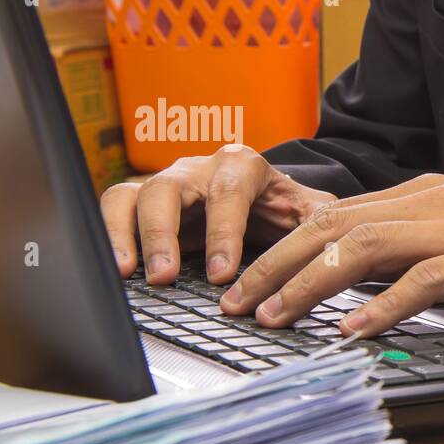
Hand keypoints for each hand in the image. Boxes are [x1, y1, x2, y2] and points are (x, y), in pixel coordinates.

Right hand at [99, 145, 335, 284]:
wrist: (269, 200)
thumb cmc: (287, 209)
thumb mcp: (313, 215)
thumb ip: (321, 227)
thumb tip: (333, 251)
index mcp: (244, 167)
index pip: (229, 191)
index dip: (223, 231)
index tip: (222, 274)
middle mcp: (199, 169)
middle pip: (169, 186)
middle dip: (163, 233)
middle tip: (166, 276)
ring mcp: (169, 184)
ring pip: (134, 194)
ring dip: (128, 234)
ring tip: (128, 273)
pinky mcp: (145, 202)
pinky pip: (116, 208)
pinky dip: (110, 234)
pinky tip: (116, 268)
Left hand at [218, 174, 443, 334]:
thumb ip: (414, 248)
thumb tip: (357, 279)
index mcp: (424, 194)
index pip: (336, 214)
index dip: (284, 247)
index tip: (248, 281)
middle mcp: (432, 201)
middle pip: (333, 225)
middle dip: (277, 264)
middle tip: (236, 302)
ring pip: (362, 248)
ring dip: (309, 284)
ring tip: (274, 318)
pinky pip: (419, 281)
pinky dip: (379, 306)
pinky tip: (351, 331)